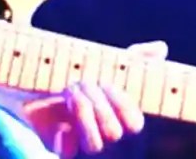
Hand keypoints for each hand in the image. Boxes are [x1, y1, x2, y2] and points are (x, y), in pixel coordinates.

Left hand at [24, 40, 167, 155]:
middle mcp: (103, 135)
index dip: (123, 103)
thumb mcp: (105, 62)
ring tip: (69, 93)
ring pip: (96, 145)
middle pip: (115, 132)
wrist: (34, 81)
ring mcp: (82, 144)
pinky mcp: (60, 149)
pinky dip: (64, 140)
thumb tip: (161, 48)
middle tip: (82, 83)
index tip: (106, 82)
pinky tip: (60, 125)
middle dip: (99, 103)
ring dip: (83, 114)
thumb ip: (134, 57)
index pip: (135, 124)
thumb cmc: (75, 75)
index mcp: (118, 117)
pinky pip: (68, 154)